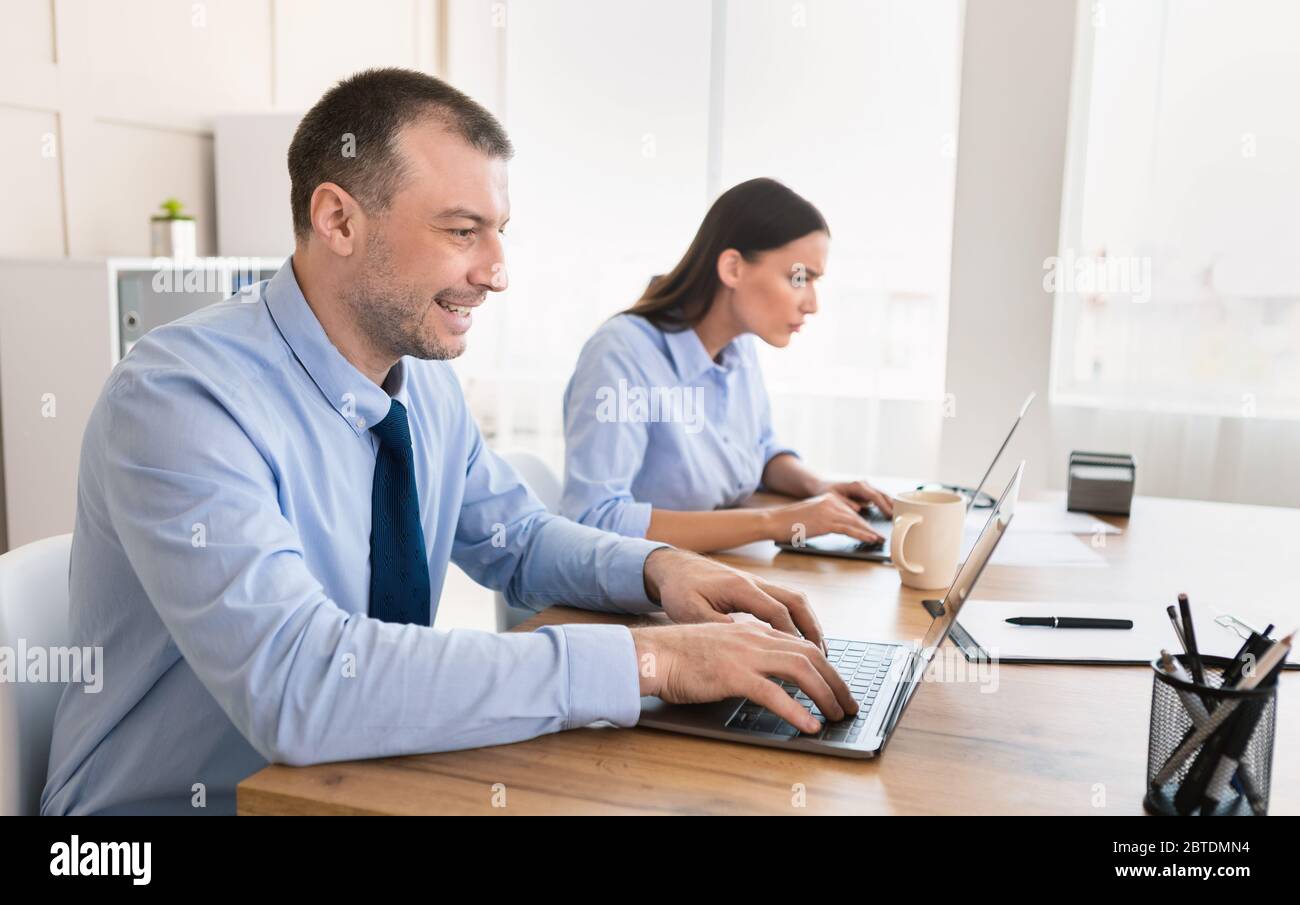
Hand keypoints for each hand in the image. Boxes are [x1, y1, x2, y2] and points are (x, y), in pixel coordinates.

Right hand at [631, 621, 857, 732]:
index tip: (837, 685)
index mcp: (753, 630)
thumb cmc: (680, 656)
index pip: (801, 644)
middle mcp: (754, 637)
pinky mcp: (732, 675)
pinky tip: (808, 725)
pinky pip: (773, 693)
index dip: (826, 666)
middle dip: (835, 681)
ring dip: (824, 694)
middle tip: (848, 703)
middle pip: (810, 655)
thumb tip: (768, 677)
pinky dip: (796, 711)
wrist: (652, 654)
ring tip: (836, 715)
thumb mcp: (721, 648)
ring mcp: (745, 655)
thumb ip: (746, 655)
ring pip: (800, 670)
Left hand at [642, 548, 826, 651]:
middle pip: (796, 602)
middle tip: (824, 657)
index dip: (791, 635)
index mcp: (740, 588)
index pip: (776, 611)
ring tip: (820, 652)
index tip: (802, 659)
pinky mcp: (755, 589)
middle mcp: (755, 583)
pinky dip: (799, 619)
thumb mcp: (689, 610)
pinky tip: (800, 639)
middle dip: (813, 629)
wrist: (673, 567)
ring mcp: (757, 584)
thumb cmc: (680, 589)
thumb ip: (715, 624)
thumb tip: (741, 639)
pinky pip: (786, 601)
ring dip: (810, 624)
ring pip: (796, 600)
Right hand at [765, 493, 882, 546]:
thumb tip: (839, 527)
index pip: (851, 510)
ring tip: (879, 539)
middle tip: (880, 535)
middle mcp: (831, 501)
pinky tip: (870, 539)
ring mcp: (829, 511)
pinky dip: (862, 535)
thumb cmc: (789, 522)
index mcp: (828, 498)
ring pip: (856, 522)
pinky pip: (849, 529)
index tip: (872, 529)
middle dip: (869, 527)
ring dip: (869, 532)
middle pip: (856, 516)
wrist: (774, 520)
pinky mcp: (826, 522)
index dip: (863, 521)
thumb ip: (827, 518)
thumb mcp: (812, 515)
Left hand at [824, 479, 893, 518]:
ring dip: (891, 504)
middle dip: (891, 505)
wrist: (822, 485)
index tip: (889, 515)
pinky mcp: (866, 492)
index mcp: (857, 485)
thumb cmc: (826, 492)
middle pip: (882, 494)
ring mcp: (866, 487)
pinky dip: (886, 504)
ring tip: (899, 515)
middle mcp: (864, 484)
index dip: (883, 506)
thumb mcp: (832, 497)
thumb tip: (858, 508)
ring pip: (882, 495)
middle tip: (900, 517)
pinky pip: (879, 497)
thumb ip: (845, 502)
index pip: (874, 496)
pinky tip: (891, 512)